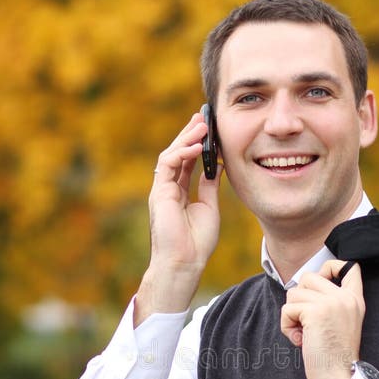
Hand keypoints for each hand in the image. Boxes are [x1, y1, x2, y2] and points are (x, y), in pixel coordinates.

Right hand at [135, 112, 223, 321]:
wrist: (185, 262)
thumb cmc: (196, 242)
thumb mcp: (209, 208)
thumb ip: (210, 186)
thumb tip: (219, 166)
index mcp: (179, 192)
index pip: (186, 161)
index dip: (196, 144)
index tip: (208, 129)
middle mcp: (168, 188)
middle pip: (176, 154)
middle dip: (189, 134)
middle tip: (203, 117)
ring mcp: (162, 190)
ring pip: (170, 155)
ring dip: (185, 139)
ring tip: (201, 126)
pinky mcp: (159, 193)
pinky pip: (167, 164)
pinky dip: (181, 153)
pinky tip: (196, 146)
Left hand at [281, 260, 364, 378]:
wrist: (338, 376)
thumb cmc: (334, 355)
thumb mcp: (341, 321)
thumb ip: (331, 301)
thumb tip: (302, 286)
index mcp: (354, 299)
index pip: (350, 265)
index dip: (330, 268)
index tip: (322, 283)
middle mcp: (345, 297)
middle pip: (308, 277)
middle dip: (299, 299)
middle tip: (307, 322)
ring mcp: (331, 302)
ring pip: (294, 293)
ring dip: (292, 315)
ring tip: (304, 334)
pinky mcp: (315, 312)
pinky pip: (287, 309)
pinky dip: (287, 326)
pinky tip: (300, 340)